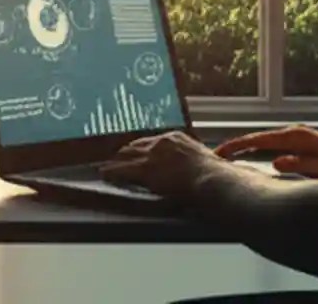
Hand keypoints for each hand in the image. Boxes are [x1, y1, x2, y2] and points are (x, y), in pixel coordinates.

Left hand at [98, 130, 222, 200]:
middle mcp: (161, 142)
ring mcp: (151, 154)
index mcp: (175, 138)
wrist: (210, 180)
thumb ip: (191, 159)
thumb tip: (190, 167)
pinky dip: (112, 171)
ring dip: (116, 161)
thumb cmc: (212, 175)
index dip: (142, 148)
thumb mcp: (202, 159)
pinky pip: (122, 169)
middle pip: (136, 145)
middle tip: (118, 158)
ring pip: (126, 155)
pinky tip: (104, 174)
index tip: (137, 152)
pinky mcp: (144, 169)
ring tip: (106, 165)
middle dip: (126, 152)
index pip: (152, 141)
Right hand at [213, 124, 317, 178]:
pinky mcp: (300, 145)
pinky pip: (272, 147)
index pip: (259, 140)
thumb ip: (301, 163)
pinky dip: (257, 152)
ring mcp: (297, 138)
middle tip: (214, 156)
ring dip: (245, 149)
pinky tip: (250, 160)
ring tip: (225, 158)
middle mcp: (294, 134)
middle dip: (236, 146)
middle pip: (258, 138)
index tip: (219, 153)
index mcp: (296, 137)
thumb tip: (276, 161)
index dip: (237, 146)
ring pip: (264, 142)